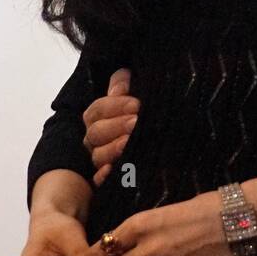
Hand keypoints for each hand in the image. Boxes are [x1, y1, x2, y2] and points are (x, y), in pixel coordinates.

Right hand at [82, 67, 138, 186]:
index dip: (115, 105)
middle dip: (116, 125)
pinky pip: (98, 181)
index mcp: (99, 117)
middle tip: (136, 122)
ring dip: (112, 149)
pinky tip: (111, 170)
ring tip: (128, 143)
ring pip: (97, 156)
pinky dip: (103, 176)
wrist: (161, 148)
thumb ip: (125, 86)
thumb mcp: (135, 99)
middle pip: (96, 132)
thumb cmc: (143, 118)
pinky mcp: (108, 180)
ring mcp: (100, 160)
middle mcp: (96, 139)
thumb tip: (125, 75)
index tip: (137, 104)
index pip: (98, 109)